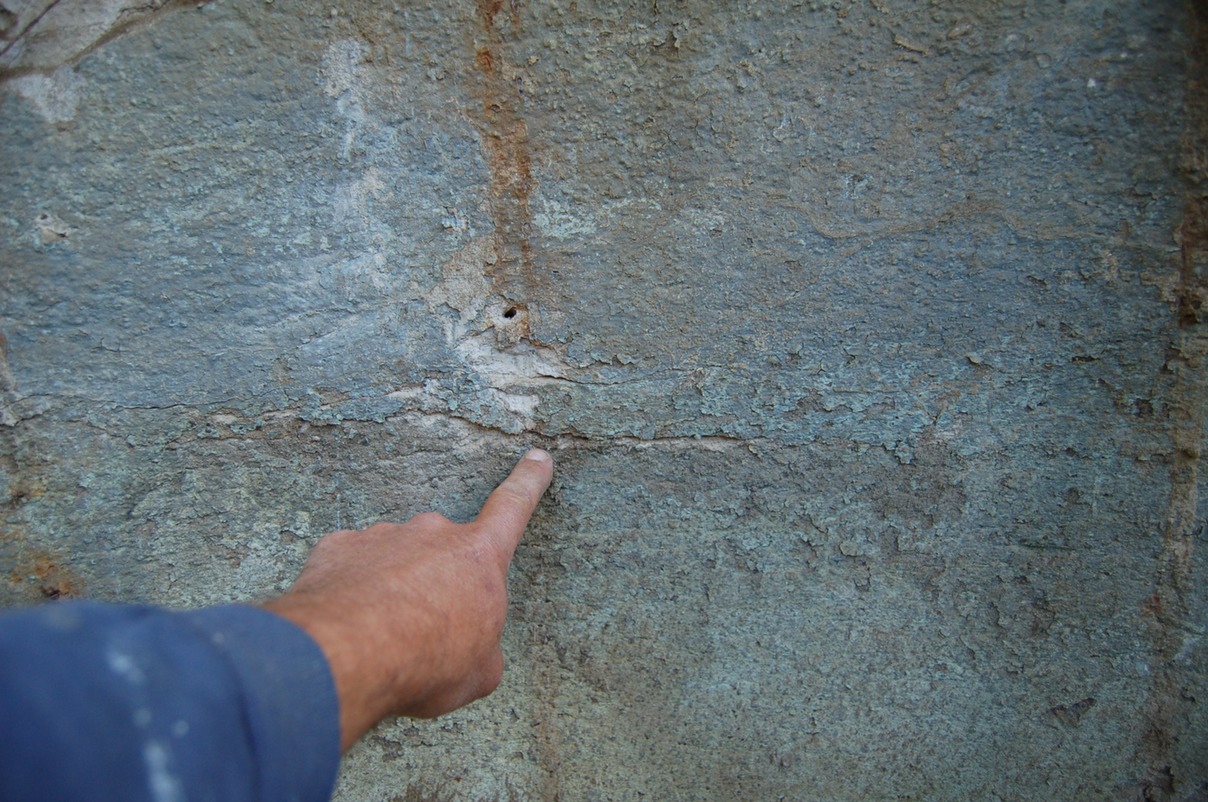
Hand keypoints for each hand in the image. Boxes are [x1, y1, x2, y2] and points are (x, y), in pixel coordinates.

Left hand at [264, 449, 553, 750]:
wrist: (349, 655)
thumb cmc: (426, 663)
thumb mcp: (479, 673)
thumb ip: (482, 649)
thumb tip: (473, 650)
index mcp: (478, 557)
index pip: (513, 508)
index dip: (528, 482)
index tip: (537, 458)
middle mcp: (433, 533)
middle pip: (442, 552)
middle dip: (434, 583)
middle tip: (420, 630)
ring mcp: (383, 536)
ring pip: (394, 559)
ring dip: (391, 587)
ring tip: (378, 634)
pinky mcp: (338, 548)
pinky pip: (351, 565)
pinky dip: (351, 588)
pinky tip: (347, 622)